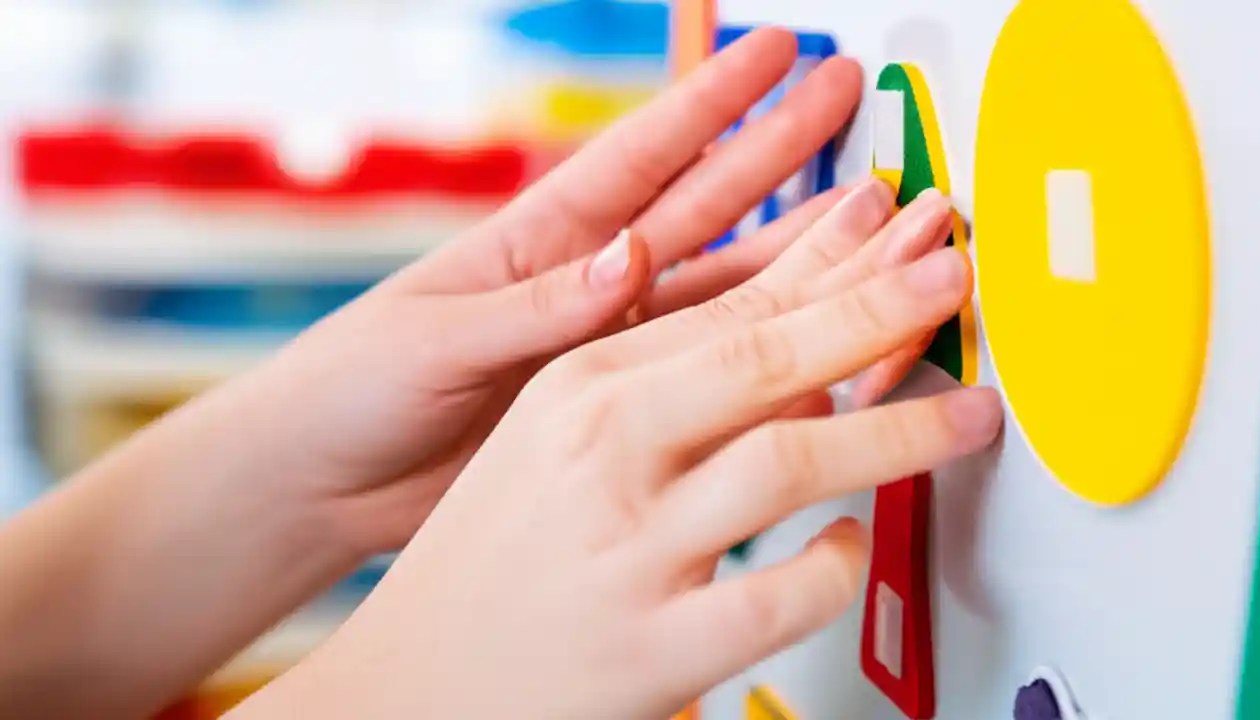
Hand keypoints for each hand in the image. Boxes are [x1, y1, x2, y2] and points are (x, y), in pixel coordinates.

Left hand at [218, 28, 871, 555]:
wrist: (323, 487)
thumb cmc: (349, 390)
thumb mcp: (437, 335)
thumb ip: (540, 305)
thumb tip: (631, 260)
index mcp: (533, 242)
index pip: (637, 154)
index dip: (709, 100)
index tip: (770, 51)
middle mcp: (583, 286)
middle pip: (702, 202)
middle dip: (775, 147)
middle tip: (842, 95)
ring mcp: (605, 348)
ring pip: (721, 285)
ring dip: (792, 245)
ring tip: (863, 208)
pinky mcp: (611, 412)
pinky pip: (703, 371)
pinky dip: (761, 352)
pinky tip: (814, 331)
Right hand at [234, 190, 1004, 719]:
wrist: (410, 684)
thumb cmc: (493, 558)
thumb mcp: (554, 441)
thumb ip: (660, 387)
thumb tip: (786, 340)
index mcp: (579, 388)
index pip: (729, 304)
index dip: (830, 257)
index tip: (897, 221)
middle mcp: (602, 454)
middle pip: (769, 357)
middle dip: (881, 304)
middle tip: (954, 272)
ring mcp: (628, 551)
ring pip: (791, 462)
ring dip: (900, 431)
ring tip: (970, 414)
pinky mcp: (652, 649)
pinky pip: (781, 596)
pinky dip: (835, 566)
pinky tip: (852, 545)